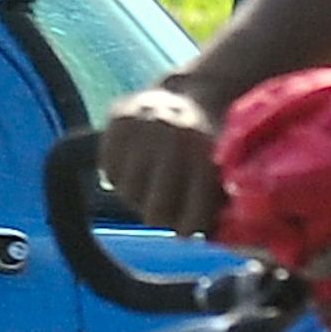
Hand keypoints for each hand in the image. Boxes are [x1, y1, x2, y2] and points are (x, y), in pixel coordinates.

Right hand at [92, 77, 222, 231]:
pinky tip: (133, 165)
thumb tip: (200, 237)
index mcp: (206, 156)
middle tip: (162, 209)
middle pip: (154, 212)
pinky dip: (118, 174)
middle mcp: (175, 140)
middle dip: (159, 216)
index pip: (190, 217)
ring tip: (148, 184)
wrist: (192, 94)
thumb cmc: (209, 144)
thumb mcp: (222, 170)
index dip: (186, 230)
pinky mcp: (119, 119)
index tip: (183, 230)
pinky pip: (108, 169)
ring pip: (127, 193)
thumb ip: (216, 204)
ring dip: (136, 195)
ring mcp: (145, 128)